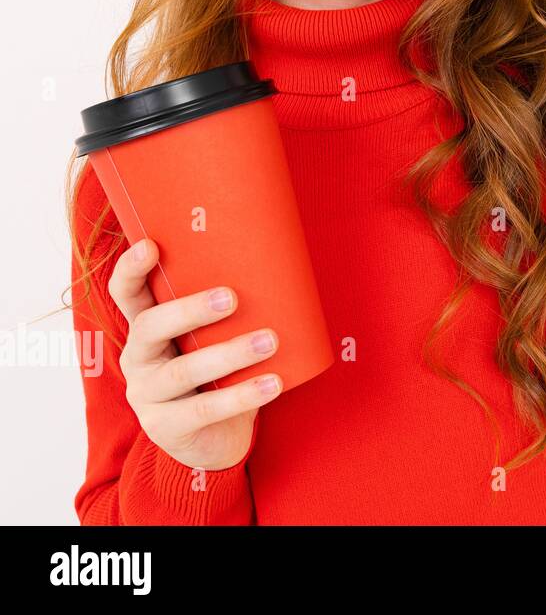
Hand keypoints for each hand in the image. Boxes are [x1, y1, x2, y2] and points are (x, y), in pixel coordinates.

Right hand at [106, 238, 280, 471]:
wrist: (215, 439)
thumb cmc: (220, 373)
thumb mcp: (216, 338)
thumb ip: (228, 311)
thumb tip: (280, 266)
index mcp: (147, 329)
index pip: (126, 294)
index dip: (131, 270)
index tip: (150, 245)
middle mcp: (138, 359)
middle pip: (150, 328)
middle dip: (189, 310)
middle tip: (231, 297)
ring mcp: (147, 395)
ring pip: (183, 371)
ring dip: (229, 353)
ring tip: (269, 341)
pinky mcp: (167, 427)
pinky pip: (205, 409)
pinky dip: (243, 395)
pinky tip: (273, 383)